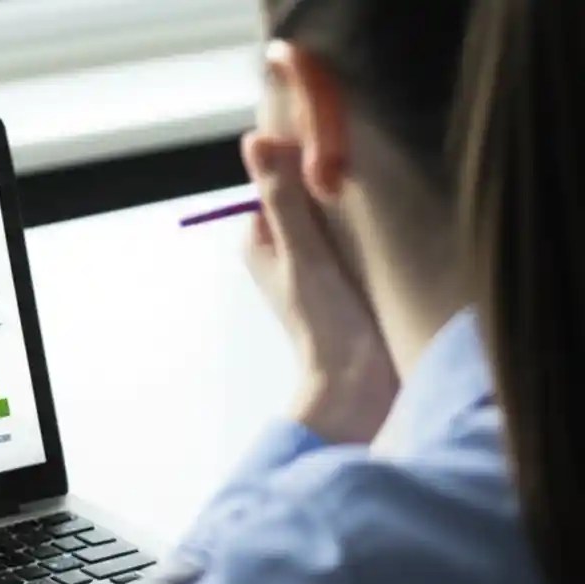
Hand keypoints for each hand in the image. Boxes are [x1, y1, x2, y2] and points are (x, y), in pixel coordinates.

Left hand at [241, 132, 398, 443]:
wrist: (359, 383)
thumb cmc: (325, 321)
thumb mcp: (303, 252)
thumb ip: (281, 198)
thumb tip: (255, 140)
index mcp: (261, 239)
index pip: (274, 177)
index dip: (299, 154)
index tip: (329, 139)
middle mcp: (283, 246)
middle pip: (303, 190)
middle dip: (325, 174)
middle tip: (359, 161)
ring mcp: (315, 259)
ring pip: (329, 208)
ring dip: (350, 197)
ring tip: (376, 185)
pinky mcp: (346, 270)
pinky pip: (352, 229)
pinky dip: (366, 219)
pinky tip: (389, 212)